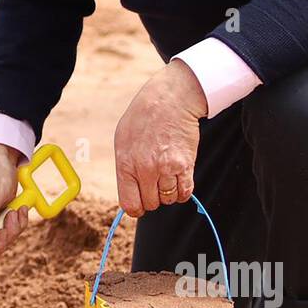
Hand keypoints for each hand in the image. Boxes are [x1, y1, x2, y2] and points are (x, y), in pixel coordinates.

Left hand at [114, 60, 206, 216]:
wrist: (170, 99)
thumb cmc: (143, 117)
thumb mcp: (122, 140)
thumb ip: (125, 167)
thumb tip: (129, 191)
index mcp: (126, 164)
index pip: (129, 204)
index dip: (136, 207)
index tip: (140, 202)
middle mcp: (145, 169)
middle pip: (150, 204)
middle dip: (152, 197)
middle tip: (155, 182)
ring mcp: (166, 168)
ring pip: (168, 199)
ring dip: (168, 192)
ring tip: (167, 175)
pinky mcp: (185, 165)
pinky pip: (185, 192)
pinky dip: (183, 191)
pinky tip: (180, 179)